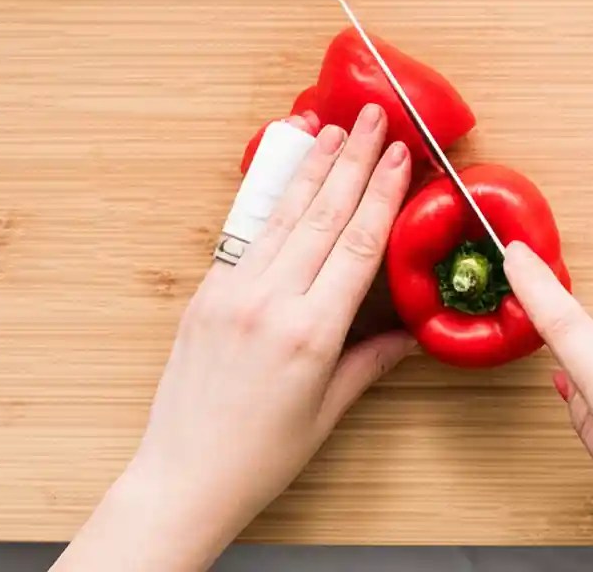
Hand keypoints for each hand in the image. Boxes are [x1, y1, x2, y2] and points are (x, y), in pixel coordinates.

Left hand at [53, 104, 413, 571]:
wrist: (184, 474)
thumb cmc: (259, 455)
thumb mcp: (327, 411)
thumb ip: (369, 361)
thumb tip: (409, 333)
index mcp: (310, 333)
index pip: (357, 245)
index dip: (382, 193)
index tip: (401, 155)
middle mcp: (269, 302)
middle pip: (322, 215)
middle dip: (353, 160)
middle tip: (374, 117)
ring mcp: (232, 293)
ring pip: (282, 216)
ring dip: (312, 168)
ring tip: (333, 129)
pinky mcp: (205, 294)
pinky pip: (246, 237)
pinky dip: (270, 200)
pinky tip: (286, 175)